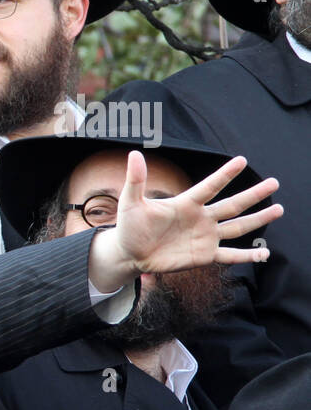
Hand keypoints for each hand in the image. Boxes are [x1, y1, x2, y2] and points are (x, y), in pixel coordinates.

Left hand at [89, 151, 281, 291]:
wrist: (130, 253)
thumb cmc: (130, 226)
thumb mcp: (131, 203)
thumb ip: (136, 180)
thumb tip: (135, 153)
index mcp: (186, 203)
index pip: (210, 186)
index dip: (225, 175)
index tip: (242, 160)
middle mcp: (201, 218)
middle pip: (232, 205)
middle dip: (253, 195)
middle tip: (274, 182)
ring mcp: (205, 236)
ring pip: (237, 227)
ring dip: (258, 220)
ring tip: (279, 209)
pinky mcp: (205, 255)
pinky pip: (231, 256)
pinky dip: (247, 256)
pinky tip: (264, 254)